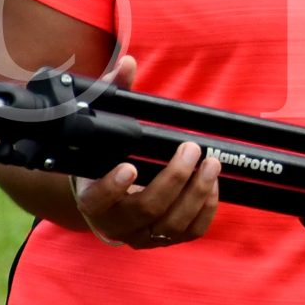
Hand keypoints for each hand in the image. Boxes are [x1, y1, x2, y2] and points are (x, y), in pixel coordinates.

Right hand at [69, 56, 220, 249]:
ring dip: (197, 193)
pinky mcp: (165, 240)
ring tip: (211, 163)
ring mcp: (141, 236)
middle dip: (173, 179)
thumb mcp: (102, 128)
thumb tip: (128, 64)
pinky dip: (206, 208)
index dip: (113, 187)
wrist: (107, 197)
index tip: (129, 167)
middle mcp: (114, 223)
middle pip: (146, 209)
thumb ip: (113, 96)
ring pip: (172, 224)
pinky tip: (213, 183)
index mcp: (91, 198)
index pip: (97, 200)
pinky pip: (191, 232)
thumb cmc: (104, 157)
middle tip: (191, 150)